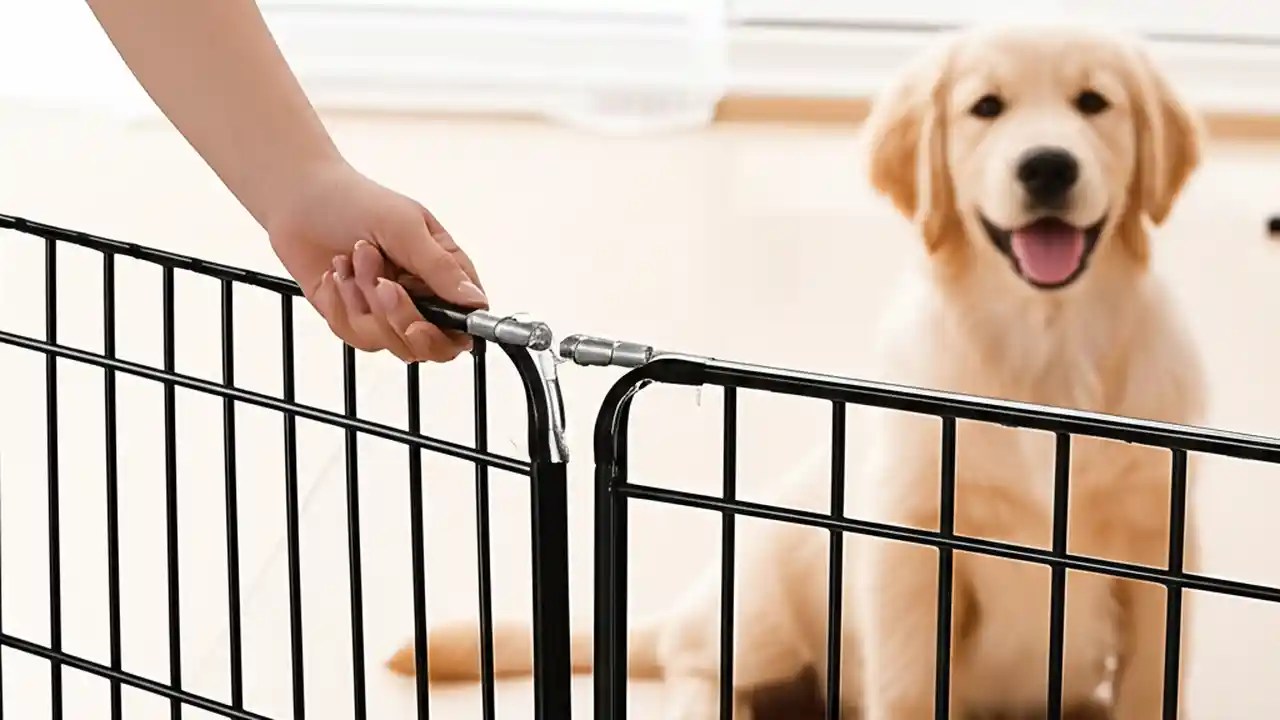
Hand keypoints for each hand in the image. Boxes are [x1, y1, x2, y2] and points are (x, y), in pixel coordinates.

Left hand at [267, 161, 486, 361]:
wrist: (299, 200)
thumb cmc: (355, 201)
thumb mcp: (405, 228)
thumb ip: (441, 269)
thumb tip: (475, 301)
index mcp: (444, 273)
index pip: (465, 321)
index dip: (450, 333)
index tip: (421, 322)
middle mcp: (420, 296)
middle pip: (428, 343)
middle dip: (398, 317)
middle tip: (382, 286)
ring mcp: (387, 310)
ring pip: (388, 340)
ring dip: (364, 300)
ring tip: (354, 260)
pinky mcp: (355, 318)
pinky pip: (355, 334)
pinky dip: (341, 304)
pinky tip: (337, 274)